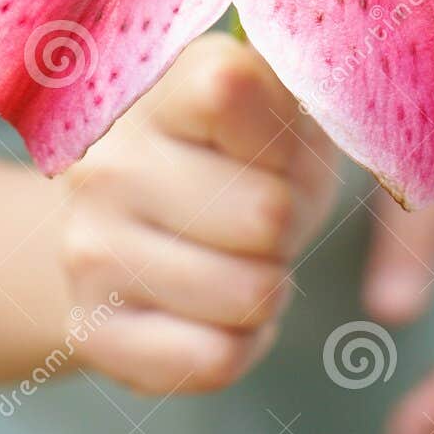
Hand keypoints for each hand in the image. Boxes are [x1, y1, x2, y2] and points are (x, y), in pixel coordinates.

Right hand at [62, 34, 338, 394]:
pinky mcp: (90, 328)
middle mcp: (108, 162)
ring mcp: (89, 247)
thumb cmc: (229, 164)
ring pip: (251, 295)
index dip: (282, 135)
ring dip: (266, 289)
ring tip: (229, 260)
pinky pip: (216, 359)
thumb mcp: (275, 113)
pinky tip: (208, 313)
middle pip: (268, 216)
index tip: (267, 145)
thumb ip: (306, 89)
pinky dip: (239, 345)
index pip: (234, 90)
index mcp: (157, 90)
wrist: (121, 235)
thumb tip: (344, 75)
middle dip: (284, 227)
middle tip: (251, 217)